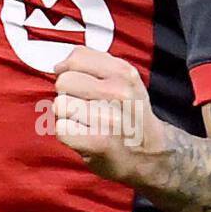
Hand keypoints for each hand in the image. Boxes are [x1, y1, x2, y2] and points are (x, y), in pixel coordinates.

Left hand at [51, 46, 168, 183]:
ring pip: (60, 105)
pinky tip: (83, 136)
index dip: (69, 70)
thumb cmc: (129, 116)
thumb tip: (59, 65)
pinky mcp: (100, 143)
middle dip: (66, 94)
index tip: (78, 84)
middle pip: (63, 81)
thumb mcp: (124, 81)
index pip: (76, 57)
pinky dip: (67, 134)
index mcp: (124, 72)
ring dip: (66, 116)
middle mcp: (120, 92)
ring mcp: (111, 118)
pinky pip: (61, 129)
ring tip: (85, 122)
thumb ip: (94, 65)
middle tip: (83, 107)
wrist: (151, 154)